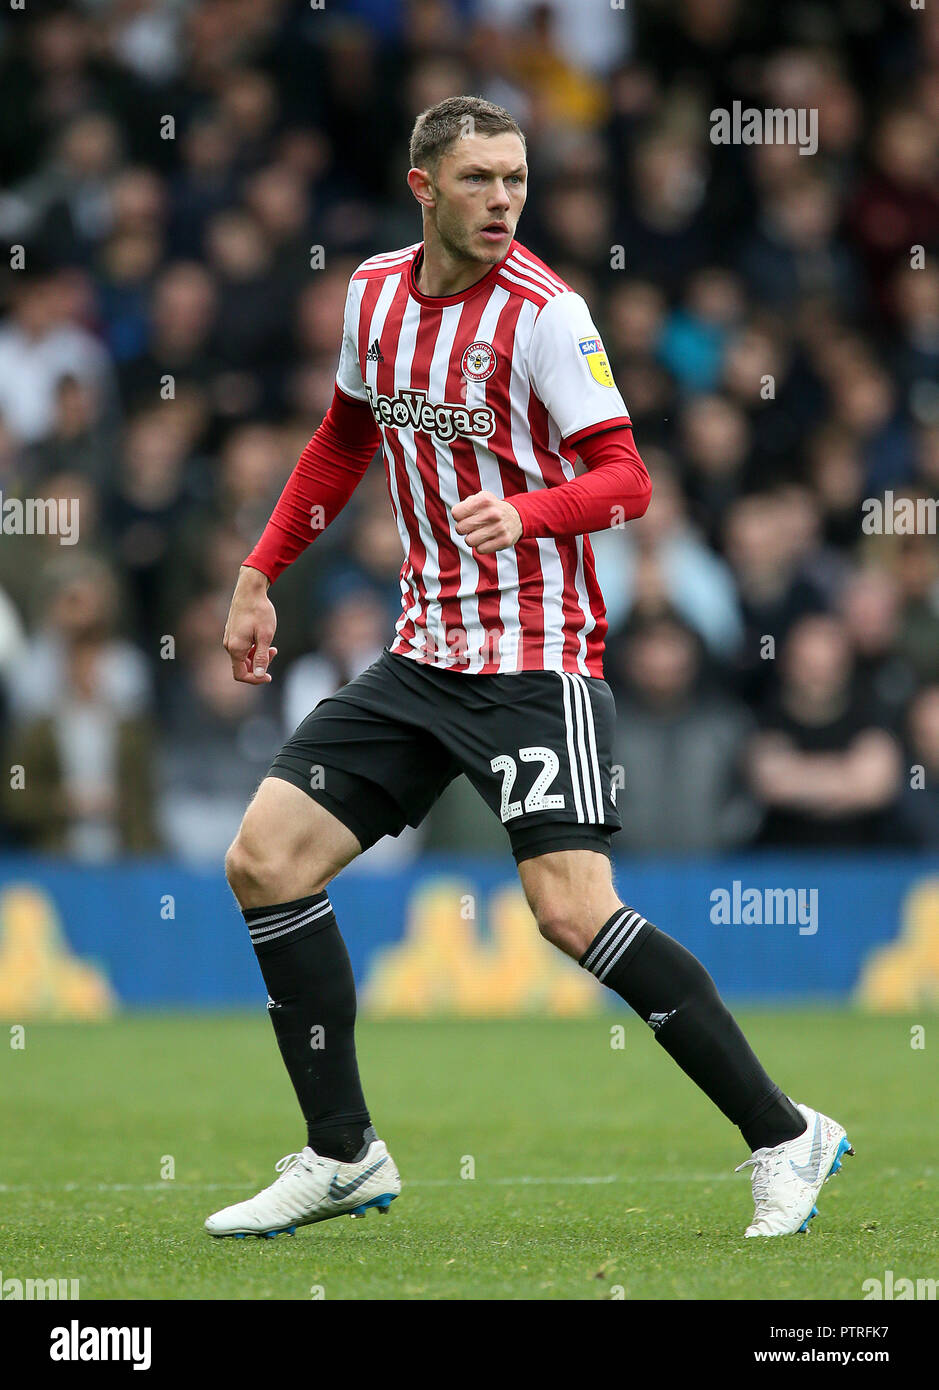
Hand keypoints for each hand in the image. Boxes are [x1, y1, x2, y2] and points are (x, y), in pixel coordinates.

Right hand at [223, 565, 278, 683]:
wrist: (250, 590)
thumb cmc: (259, 611)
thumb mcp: (265, 636)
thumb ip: (261, 657)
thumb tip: (258, 675)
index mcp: (235, 648)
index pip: (240, 675)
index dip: (255, 679)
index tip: (269, 676)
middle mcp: (228, 645)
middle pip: (243, 666)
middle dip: (259, 665)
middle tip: (273, 651)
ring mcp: (229, 638)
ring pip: (243, 657)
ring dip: (257, 656)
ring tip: (271, 645)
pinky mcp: (232, 632)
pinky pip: (242, 648)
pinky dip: (253, 648)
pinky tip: (263, 638)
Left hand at [451, 490, 522, 554]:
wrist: (517, 516)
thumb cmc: (492, 508)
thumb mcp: (481, 498)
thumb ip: (466, 504)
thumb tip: (456, 516)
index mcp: (484, 500)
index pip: (456, 513)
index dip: (459, 516)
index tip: (466, 516)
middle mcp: (492, 513)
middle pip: (460, 528)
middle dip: (463, 529)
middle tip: (472, 526)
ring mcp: (498, 528)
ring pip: (469, 541)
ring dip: (472, 539)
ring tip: (480, 533)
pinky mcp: (504, 541)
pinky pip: (480, 550)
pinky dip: (481, 546)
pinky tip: (488, 539)